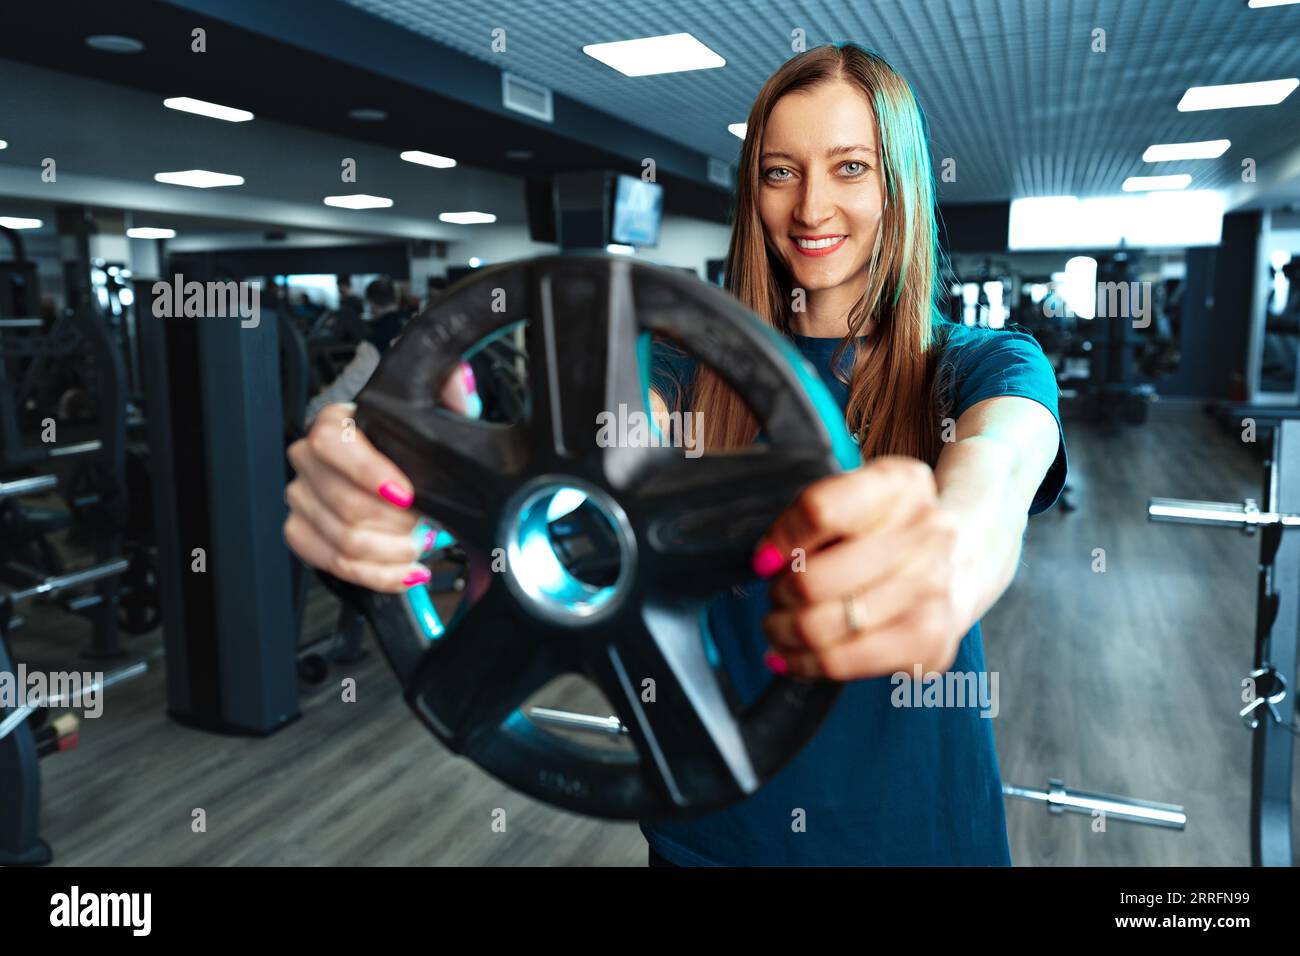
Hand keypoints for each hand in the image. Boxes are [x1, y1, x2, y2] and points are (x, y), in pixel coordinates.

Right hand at [283, 362, 475, 592]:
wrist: (391, 473)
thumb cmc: (406, 445)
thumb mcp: (433, 413)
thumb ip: (447, 394)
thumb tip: (456, 382)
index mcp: (336, 424)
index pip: (333, 443)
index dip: (369, 473)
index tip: (406, 494)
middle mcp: (310, 459)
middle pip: (345, 504)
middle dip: (398, 525)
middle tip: (428, 525)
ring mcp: (302, 497)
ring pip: (344, 541)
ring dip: (394, 552)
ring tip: (421, 546)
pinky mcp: (301, 532)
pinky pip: (335, 564)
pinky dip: (378, 575)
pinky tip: (405, 569)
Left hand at [754, 456, 967, 681]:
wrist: (950, 569)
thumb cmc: (880, 535)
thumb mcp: (844, 502)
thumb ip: (802, 519)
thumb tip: (767, 560)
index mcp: (902, 484)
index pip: (820, 511)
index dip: (782, 540)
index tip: (769, 556)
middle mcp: (928, 532)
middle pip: (812, 580)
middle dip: (778, 594)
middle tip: (778, 595)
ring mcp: (934, 588)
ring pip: (819, 627)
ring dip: (783, 630)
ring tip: (782, 626)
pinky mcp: (929, 640)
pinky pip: (839, 663)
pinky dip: (803, 662)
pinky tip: (795, 654)